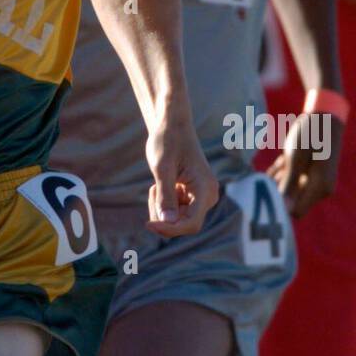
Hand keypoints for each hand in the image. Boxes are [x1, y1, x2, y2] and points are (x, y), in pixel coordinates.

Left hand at [144, 117, 218, 237]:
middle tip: (152, 190)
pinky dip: (164, 202)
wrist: (172, 127)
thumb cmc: (167, 142)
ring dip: (161, 207)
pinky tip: (161, 185)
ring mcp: (202, 197)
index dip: (170, 229)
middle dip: (162, 214)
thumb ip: (165, 195)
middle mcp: (208, 195)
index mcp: (205, 188)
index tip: (147, 225)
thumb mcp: (162, 168)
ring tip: (157, 184)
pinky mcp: (194, 197)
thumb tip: (167, 222)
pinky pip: (176, 211)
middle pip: (182, 224)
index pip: (191, 223)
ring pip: (177, 219)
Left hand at [269, 112, 342, 217]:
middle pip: (292, 200)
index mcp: (320, 187)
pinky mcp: (313, 173)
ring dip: (281, 177)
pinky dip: (285, 171)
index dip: (280, 203)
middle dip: (279, 187)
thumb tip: (282, 208)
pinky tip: (285, 158)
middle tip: (277, 167)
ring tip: (284, 159)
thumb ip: (289, 184)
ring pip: (291, 188)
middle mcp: (322, 189)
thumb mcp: (295, 158)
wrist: (323, 115)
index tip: (269, 186)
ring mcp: (318, 181)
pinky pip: (295, 179)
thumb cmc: (309, 134)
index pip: (296, 211)